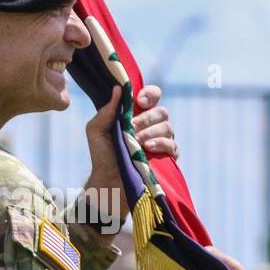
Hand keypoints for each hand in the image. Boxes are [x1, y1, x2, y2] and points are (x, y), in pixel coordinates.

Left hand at [81, 85, 177, 227]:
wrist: (108, 180)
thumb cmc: (102, 155)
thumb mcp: (96, 130)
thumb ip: (106, 110)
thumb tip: (117, 89)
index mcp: (137, 114)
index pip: (152, 96)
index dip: (150, 94)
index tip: (140, 101)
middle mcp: (151, 125)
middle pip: (161, 111)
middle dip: (147, 118)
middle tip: (132, 127)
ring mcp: (161, 141)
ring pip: (167, 127)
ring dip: (151, 132)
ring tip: (137, 141)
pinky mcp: (167, 157)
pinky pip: (173, 146)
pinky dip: (162, 145)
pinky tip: (148, 148)